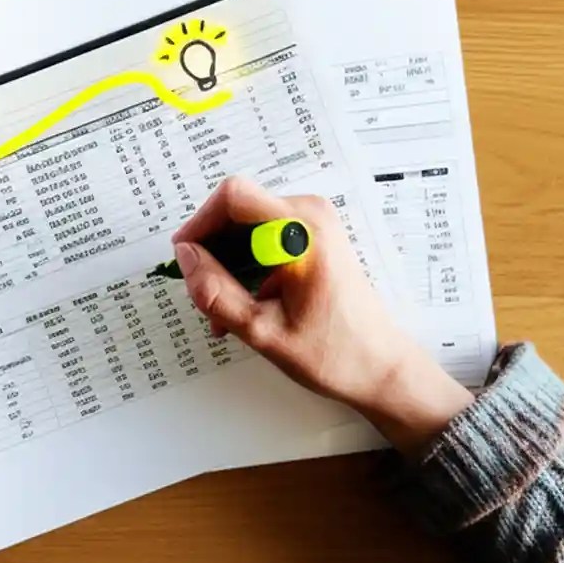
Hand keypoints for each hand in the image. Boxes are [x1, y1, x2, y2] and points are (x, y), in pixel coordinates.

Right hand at [172, 176, 471, 453]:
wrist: (379, 365)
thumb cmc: (332, 353)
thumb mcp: (262, 331)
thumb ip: (217, 292)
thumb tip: (185, 257)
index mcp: (302, 231)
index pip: (233, 196)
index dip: (200, 223)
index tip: (184, 258)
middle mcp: (309, 215)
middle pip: (236, 211)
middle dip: (212, 252)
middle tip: (205, 298)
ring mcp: (312, 223)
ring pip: (245, 227)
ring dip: (226, 265)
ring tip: (223, 314)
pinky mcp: (311, 236)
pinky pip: (262, 237)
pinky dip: (244, 266)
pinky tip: (241, 304)